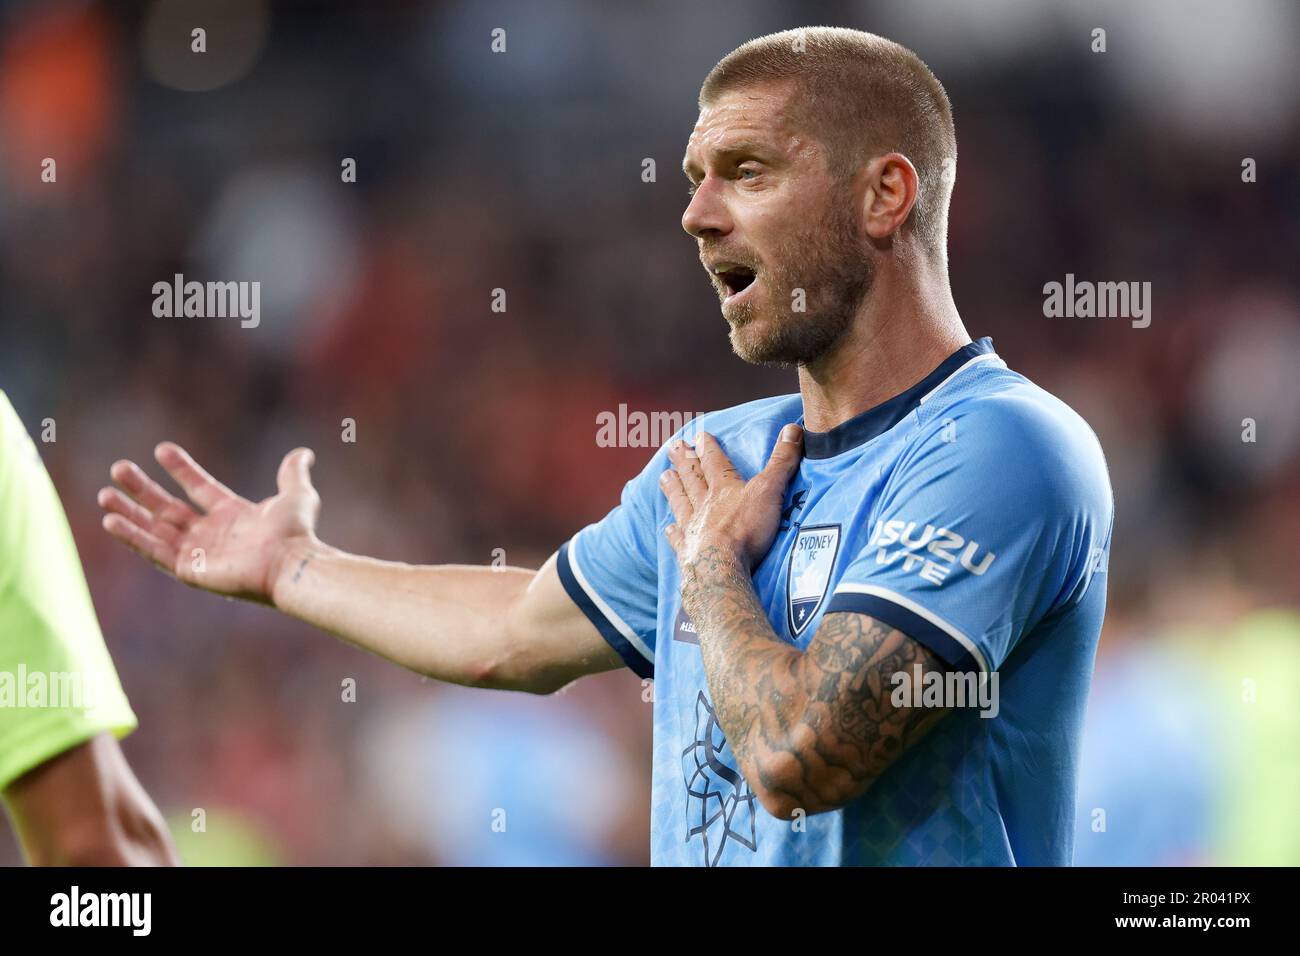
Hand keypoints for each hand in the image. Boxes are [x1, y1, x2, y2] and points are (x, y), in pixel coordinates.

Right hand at [98, 442, 319, 605]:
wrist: (290, 562)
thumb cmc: (295, 534)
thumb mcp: (296, 495)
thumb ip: (293, 473)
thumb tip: (303, 453)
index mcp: (232, 515)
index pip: (199, 488)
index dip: (181, 469)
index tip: (162, 449)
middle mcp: (212, 534)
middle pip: (168, 508)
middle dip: (143, 490)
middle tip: (118, 468)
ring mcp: (199, 553)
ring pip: (155, 530)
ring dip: (129, 513)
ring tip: (104, 495)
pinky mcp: (189, 570)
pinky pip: (154, 551)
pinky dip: (133, 536)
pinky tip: (111, 521)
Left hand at [660, 424, 802, 572]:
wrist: (721, 565)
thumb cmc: (746, 528)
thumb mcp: (769, 490)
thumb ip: (781, 461)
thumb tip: (794, 428)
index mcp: (723, 488)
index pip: (714, 462)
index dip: (707, 447)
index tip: (698, 435)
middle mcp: (704, 504)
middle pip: (692, 477)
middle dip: (685, 461)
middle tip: (673, 447)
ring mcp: (693, 527)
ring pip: (681, 502)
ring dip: (673, 488)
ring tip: (664, 475)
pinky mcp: (688, 551)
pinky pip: (678, 538)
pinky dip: (673, 532)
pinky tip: (667, 528)